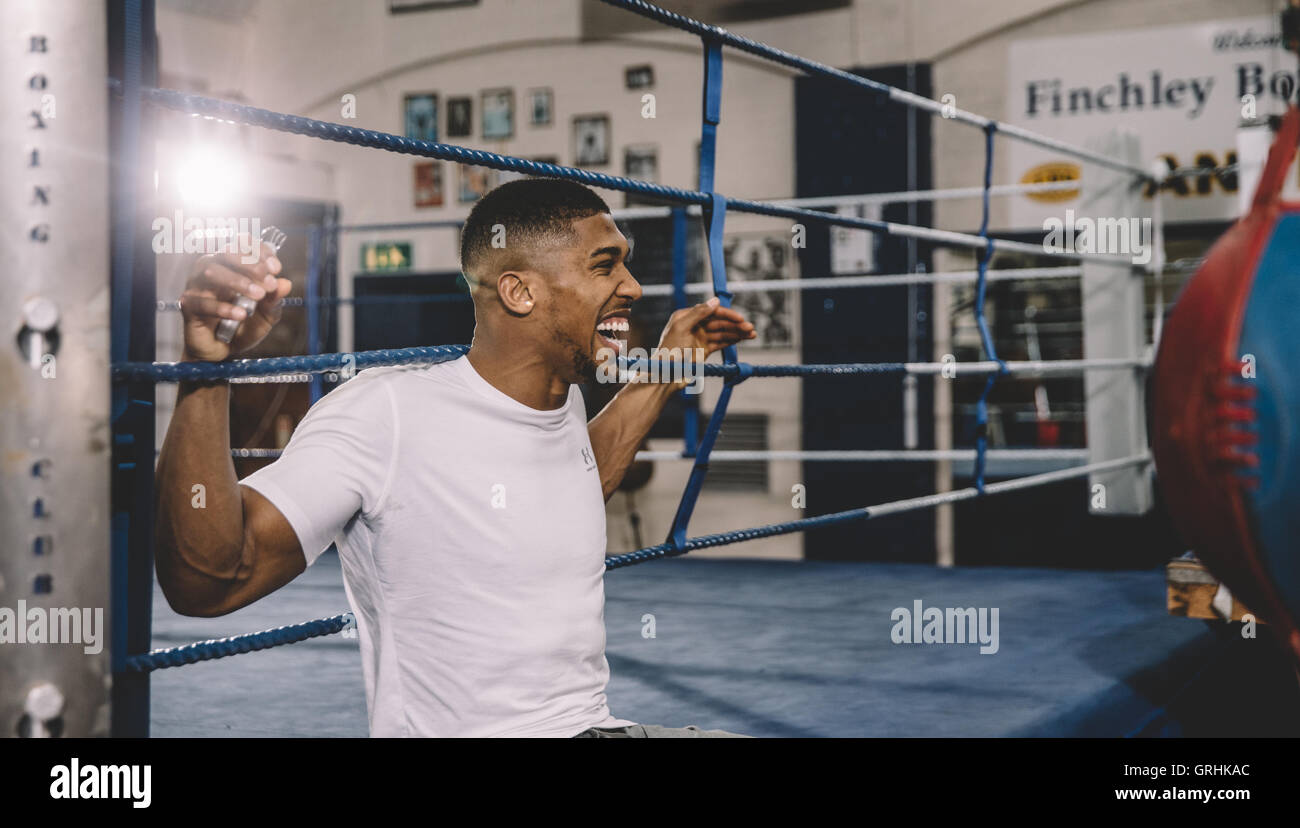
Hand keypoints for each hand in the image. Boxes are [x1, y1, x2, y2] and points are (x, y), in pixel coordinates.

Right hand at [178, 235, 291, 361]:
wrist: (223, 352)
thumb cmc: (243, 327)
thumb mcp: (266, 315)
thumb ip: (274, 300)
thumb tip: (285, 284)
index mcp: (231, 265)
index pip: (241, 244)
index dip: (259, 251)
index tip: (276, 268)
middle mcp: (212, 269)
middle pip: (226, 252)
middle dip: (250, 264)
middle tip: (268, 282)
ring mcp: (197, 286)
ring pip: (211, 272)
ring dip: (238, 282)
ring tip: (258, 295)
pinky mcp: (188, 306)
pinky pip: (202, 302)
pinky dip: (223, 308)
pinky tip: (240, 315)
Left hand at [644, 297, 755, 390]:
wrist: (665, 376)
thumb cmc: (669, 352)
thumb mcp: (682, 328)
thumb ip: (699, 313)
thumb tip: (715, 300)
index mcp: (686, 316)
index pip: (711, 311)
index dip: (727, 314)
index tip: (740, 319)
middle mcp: (694, 325)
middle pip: (719, 322)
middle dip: (735, 325)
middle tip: (750, 328)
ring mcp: (699, 338)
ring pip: (722, 332)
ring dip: (737, 332)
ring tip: (752, 334)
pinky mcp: (704, 350)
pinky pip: (721, 342)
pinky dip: (732, 340)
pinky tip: (743, 339)